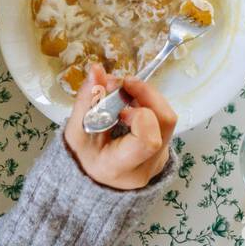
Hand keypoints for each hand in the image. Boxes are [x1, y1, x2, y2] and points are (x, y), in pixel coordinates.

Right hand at [64, 63, 177, 189]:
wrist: (94, 176)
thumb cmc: (84, 155)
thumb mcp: (76, 130)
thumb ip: (87, 99)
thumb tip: (96, 70)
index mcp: (120, 167)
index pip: (148, 140)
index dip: (138, 115)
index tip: (119, 108)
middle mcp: (146, 166)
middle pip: (165, 122)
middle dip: (146, 94)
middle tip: (123, 83)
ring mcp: (159, 159)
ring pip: (167, 118)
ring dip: (147, 96)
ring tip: (125, 92)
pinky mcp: (164, 149)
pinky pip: (164, 121)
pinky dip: (148, 105)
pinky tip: (131, 105)